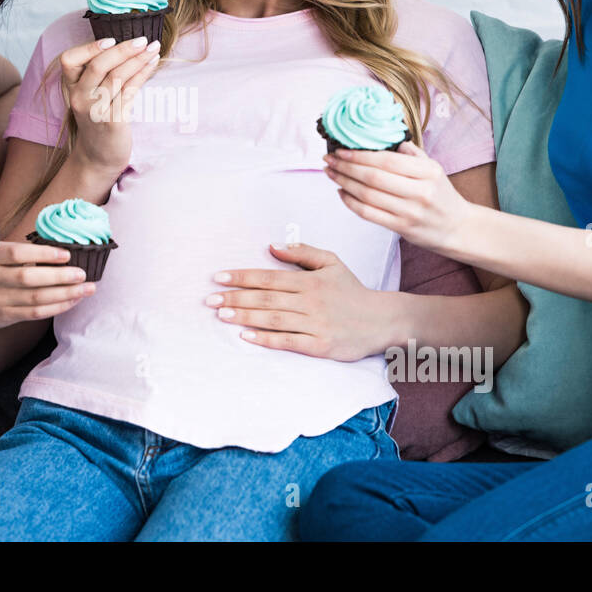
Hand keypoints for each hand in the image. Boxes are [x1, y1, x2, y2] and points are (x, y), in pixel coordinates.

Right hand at [0, 240, 93, 330]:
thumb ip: (16, 252)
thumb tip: (57, 249)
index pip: (18, 253)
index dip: (43, 254)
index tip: (66, 255)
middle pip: (29, 278)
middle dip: (60, 276)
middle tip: (83, 274)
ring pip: (35, 298)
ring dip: (65, 294)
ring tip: (86, 289)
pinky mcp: (5, 317)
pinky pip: (34, 313)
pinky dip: (56, 307)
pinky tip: (72, 301)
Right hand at [58, 35, 161, 175]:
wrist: (98, 157)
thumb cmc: (97, 120)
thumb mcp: (88, 96)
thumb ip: (95, 74)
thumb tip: (124, 44)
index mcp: (70, 88)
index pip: (69, 60)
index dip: (89, 47)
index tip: (112, 39)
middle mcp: (79, 99)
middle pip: (98, 66)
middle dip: (123, 49)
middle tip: (142, 39)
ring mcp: (95, 111)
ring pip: (117, 77)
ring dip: (138, 59)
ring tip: (154, 48)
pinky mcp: (113, 121)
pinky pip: (130, 91)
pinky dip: (143, 74)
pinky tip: (152, 64)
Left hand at [205, 242, 404, 360]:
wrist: (382, 320)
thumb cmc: (352, 291)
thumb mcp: (332, 262)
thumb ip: (303, 252)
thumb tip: (273, 246)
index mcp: (309, 280)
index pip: (268, 277)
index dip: (241, 277)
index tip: (218, 278)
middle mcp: (310, 301)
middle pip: (265, 298)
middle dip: (235, 298)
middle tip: (209, 299)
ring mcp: (315, 324)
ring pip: (273, 319)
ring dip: (244, 317)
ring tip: (221, 315)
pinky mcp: (320, 345)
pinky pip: (288, 341)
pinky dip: (266, 339)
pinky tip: (246, 336)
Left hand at [324, 142, 472, 253]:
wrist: (458, 228)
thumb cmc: (441, 194)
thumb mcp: (434, 168)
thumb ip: (411, 154)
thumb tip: (384, 139)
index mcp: (428, 172)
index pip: (387, 160)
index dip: (360, 155)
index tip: (341, 149)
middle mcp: (420, 191)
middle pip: (373, 177)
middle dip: (346, 167)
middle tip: (328, 159)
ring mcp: (410, 211)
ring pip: (367, 195)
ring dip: (344, 182)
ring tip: (331, 173)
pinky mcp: (402, 228)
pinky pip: (368, 213)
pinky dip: (350, 202)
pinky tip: (341, 192)